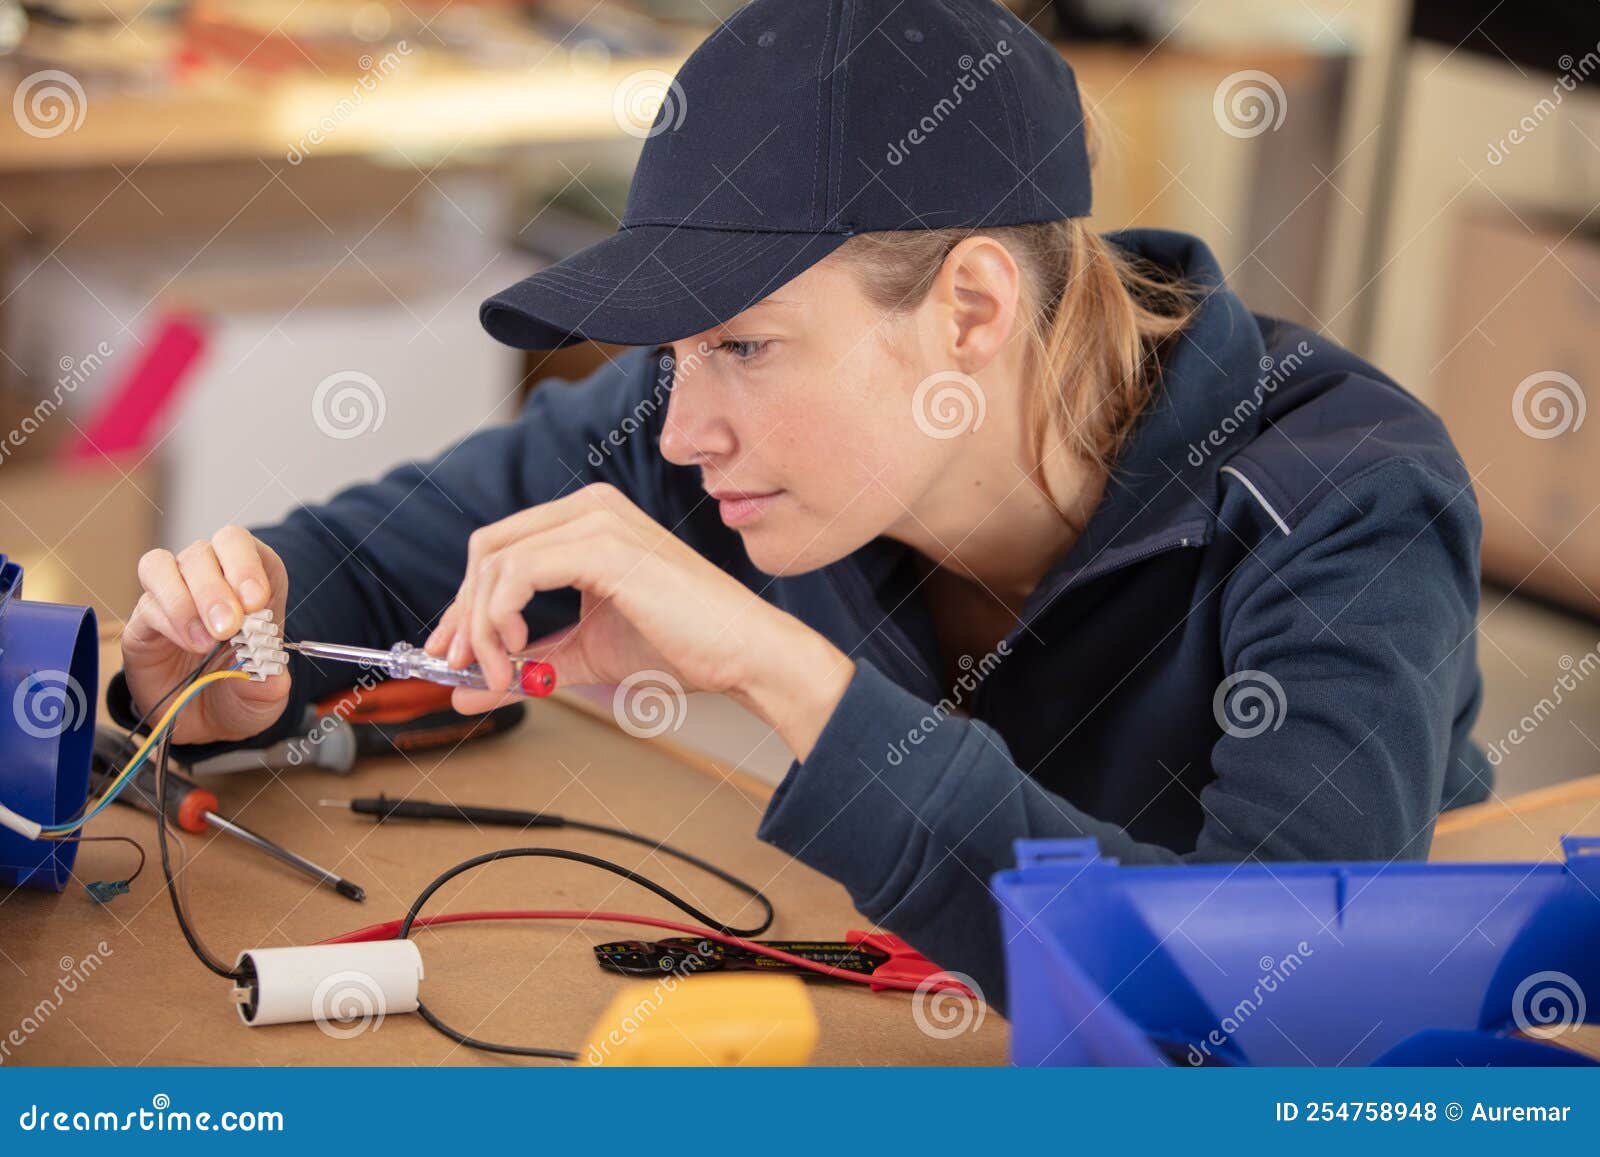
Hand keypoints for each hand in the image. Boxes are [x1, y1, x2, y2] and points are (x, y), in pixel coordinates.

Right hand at [123, 526, 291, 743]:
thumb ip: (270, 684)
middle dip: (215, 589)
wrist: (205, 721)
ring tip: (205, 641)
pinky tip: (189, 645)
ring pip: (161, 565)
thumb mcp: (266, 695)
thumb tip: (272, 677)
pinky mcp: (143, 620)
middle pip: (201, 552)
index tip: (255, 601)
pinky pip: (146, 604)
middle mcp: (207, 579)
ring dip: (183, 600)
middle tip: (229, 627)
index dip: (246, 565)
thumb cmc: (240, 693)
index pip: (239, 543)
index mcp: (249, 581)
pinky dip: (168, 622)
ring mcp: (172, 595)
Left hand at [424, 483, 853, 757]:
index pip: (500, 549)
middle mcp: (589, 508)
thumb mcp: (586, 656)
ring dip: (481, 627)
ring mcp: (597, 521)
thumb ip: (528, 668)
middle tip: (458, 669)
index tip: (450, 655)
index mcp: (588, 522)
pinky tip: (519, 652)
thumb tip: (463, 694)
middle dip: (461, 615)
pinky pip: (519, 573)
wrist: (744, 653)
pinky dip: (501, 618)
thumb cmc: (685, 646)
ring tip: (498, 675)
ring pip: (496, 561)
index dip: (464, 603)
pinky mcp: (603, 546)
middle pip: (487, 550)